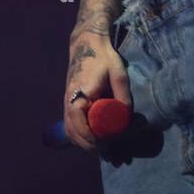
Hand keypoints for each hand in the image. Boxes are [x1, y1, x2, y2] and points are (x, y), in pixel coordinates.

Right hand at [63, 30, 131, 151]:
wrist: (87, 44)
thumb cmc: (104, 57)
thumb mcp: (118, 75)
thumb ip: (122, 96)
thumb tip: (126, 118)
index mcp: (79, 95)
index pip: (78, 123)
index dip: (90, 137)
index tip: (105, 143)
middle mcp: (69, 100)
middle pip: (72, 132)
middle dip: (88, 144)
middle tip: (108, 148)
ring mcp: (67, 102)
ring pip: (69, 130)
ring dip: (83, 142)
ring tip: (102, 145)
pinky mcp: (69, 102)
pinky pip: (70, 125)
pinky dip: (79, 135)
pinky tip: (93, 138)